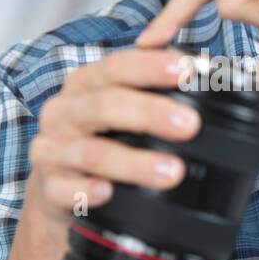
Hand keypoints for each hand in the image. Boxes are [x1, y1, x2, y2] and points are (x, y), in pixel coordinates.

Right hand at [27, 47, 201, 229]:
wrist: (60, 189)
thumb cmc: (102, 140)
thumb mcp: (120, 111)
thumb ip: (152, 94)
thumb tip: (211, 78)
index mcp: (84, 85)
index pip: (116, 67)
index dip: (150, 66)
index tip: (187, 70)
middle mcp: (63, 112)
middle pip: (104, 105)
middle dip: (149, 113)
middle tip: (190, 126)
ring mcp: (51, 150)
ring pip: (91, 152)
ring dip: (134, 162)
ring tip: (172, 171)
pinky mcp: (48, 187)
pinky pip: (64, 190)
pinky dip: (86, 191)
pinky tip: (107, 193)